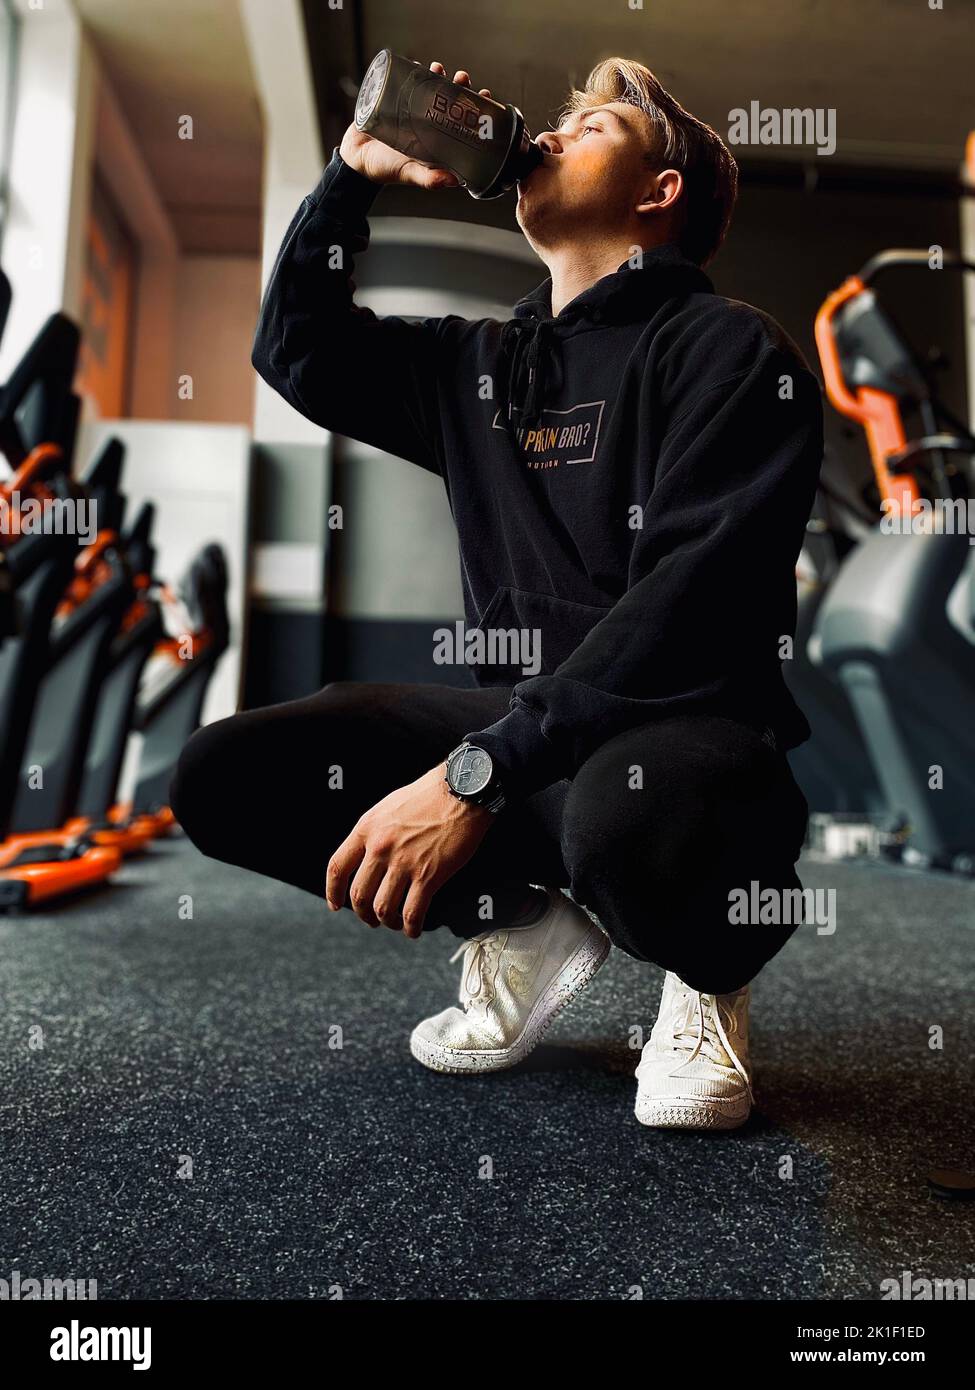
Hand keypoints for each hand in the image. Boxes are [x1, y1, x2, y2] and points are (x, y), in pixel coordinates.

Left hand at [325, 763, 493, 937]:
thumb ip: (375, 832)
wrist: (461, 791)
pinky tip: (413, 929)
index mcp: (367, 829)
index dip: (333, 891)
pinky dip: (410, 927)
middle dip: (363, 913)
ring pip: (382, 908)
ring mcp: (404, 863)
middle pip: (359, 895)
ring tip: (393, 923)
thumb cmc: (429, 795)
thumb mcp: (388, 808)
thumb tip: (368, 856)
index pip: (337, 868)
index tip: (335, 905)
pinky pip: (412, 912)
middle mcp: (380, 848)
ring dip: (386, 921)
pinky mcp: (429, 876)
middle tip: (371, 919)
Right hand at [338, 61, 492, 188]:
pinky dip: (415, 71)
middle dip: (459, 86)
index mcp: (438, 139)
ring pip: (432, 87)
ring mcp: (413, 109)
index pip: (463, 120)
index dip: (475, 108)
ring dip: (439, 75)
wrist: (356, 159)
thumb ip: (429, 179)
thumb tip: (453, 181)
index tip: (484, 96)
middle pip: (450, 99)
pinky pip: (408, 81)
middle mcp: (429, 122)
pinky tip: (418, 64)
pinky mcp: (396, 99)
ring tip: (438, 68)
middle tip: (461, 78)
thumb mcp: (410, 173)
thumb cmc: (386, 169)